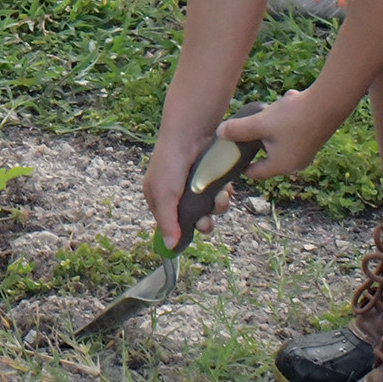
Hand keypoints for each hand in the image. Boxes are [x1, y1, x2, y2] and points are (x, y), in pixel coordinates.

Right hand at [142, 126, 235, 246]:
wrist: (191, 133)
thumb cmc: (170, 163)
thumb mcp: (164, 195)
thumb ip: (167, 222)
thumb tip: (170, 247)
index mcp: (158, 198)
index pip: (169, 225)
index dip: (180, 232)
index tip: (190, 238)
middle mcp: (177, 194)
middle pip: (193, 220)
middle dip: (203, 222)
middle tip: (206, 220)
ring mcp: (195, 186)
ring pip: (210, 209)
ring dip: (217, 207)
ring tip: (219, 197)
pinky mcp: (211, 179)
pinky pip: (220, 195)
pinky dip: (223, 193)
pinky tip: (224, 186)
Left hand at [218, 88, 343, 181]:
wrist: (328, 103)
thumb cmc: (293, 118)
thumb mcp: (259, 123)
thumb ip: (237, 130)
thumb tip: (220, 133)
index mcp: (280, 166)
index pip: (254, 172)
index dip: (240, 163)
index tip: (230, 152)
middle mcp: (295, 164)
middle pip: (266, 155)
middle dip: (256, 139)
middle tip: (247, 125)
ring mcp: (305, 152)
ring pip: (278, 140)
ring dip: (271, 125)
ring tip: (271, 110)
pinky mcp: (312, 139)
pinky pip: (291, 131)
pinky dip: (286, 119)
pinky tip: (289, 102)